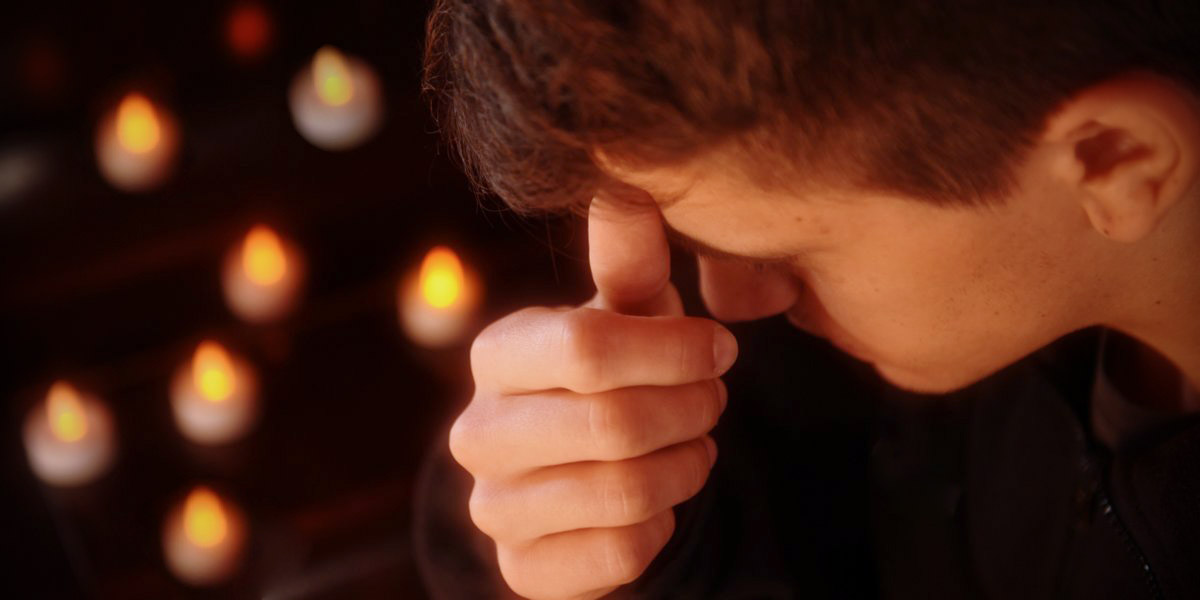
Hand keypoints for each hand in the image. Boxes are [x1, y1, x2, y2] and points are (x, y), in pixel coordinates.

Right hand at [450, 192, 737, 598]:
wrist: (585, 474)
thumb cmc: (613, 376)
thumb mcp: (626, 315)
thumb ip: (629, 260)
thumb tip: (625, 185)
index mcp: (498, 355)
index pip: (584, 347)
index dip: (674, 349)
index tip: (719, 349)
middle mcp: (478, 433)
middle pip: (614, 424)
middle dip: (691, 410)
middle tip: (713, 399)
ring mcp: (493, 509)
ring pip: (625, 492)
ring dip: (686, 466)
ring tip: (694, 443)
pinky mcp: (522, 571)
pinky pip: (621, 554)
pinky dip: (662, 525)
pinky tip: (658, 500)